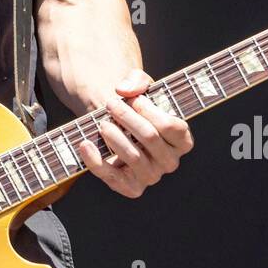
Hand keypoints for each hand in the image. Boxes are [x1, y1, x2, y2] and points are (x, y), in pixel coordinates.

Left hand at [76, 69, 193, 197]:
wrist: (119, 129)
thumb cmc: (136, 109)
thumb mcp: (140, 88)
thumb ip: (137, 80)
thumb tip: (124, 89)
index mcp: (182, 141)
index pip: (172, 126)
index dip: (150, 110)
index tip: (133, 99)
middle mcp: (170, 162)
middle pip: (150, 137)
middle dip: (127, 118)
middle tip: (110, 104)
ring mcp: (151, 177)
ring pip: (134, 156)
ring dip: (115, 137)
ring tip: (102, 123)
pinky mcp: (130, 188)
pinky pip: (113, 177)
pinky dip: (96, 161)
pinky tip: (85, 144)